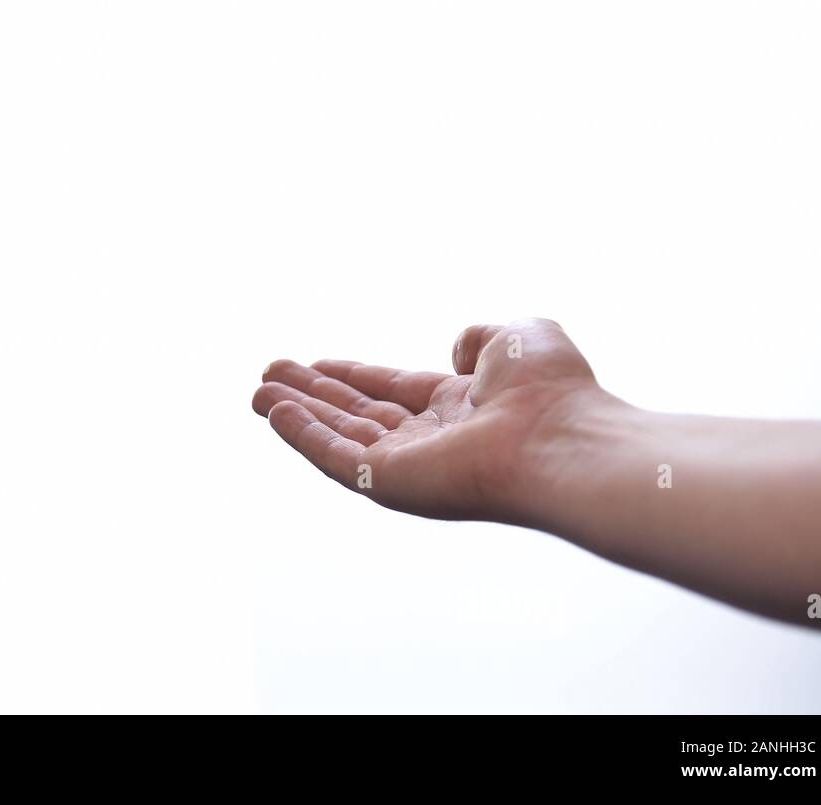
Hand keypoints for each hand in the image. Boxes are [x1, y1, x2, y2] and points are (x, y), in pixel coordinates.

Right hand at [252, 318, 603, 522]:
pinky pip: (335, 457)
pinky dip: (302, 436)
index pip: (392, 390)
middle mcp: (430, 440)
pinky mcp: (389, 483)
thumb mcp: (516, 338)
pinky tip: (274, 413)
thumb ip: (478, 338)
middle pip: (356, 414)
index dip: (351, 376)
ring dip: (296, 413)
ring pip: (338, 436)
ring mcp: (408, 465)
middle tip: (270, 374)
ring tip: (257, 391)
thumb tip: (455, 350)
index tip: (314, 364)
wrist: (563, 442)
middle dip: (312, 394)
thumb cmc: (552, 391)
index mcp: (461, 408)